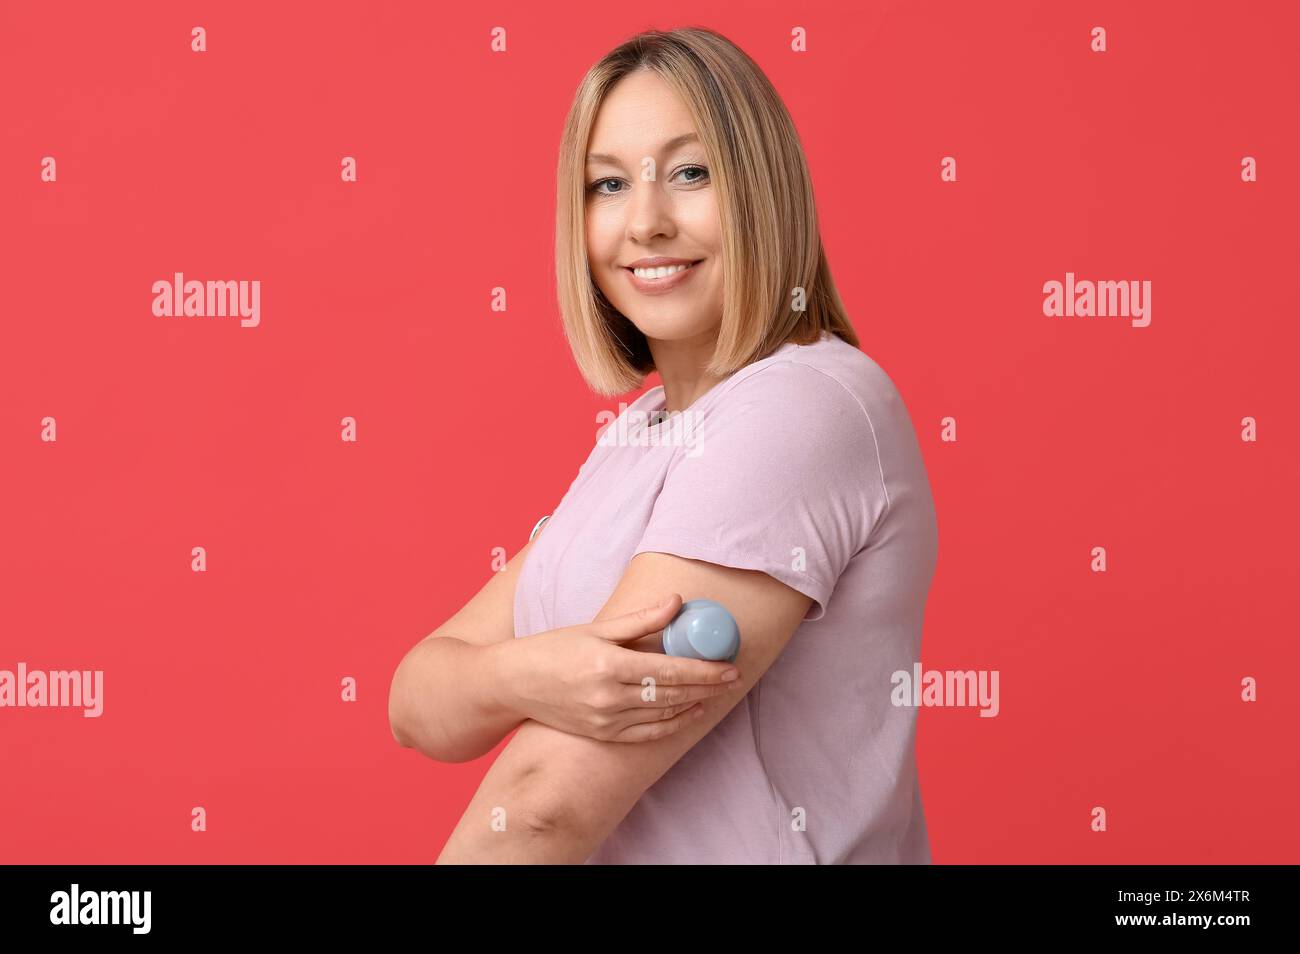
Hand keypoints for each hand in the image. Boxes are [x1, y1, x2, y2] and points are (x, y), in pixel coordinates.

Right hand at [503, 593, 742, 741]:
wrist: (514, 683)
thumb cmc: (553, 649)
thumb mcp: (596, 629)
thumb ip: (639, 620)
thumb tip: (676, 601)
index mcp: (609, 665)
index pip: (670, 670)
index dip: (704, 670)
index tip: (729, 666)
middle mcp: (609, 697)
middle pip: (672, 695)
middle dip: (707, 687)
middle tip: (733, 678)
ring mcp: (605, 721)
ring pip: (662, 716)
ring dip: (694, 705)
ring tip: (717, 693)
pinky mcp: (601, 735)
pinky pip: (645, 735)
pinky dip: (671, 726)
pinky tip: (688, 713)